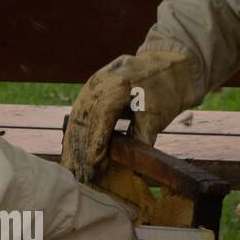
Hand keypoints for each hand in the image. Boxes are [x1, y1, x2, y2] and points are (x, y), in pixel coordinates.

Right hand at [61, 49, 200, 183]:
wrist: (168, 64)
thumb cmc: (166, 91)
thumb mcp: (157, 116)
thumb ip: (141, 139)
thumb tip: (130, 165)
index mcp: (119, 85)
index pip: (100, 118)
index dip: (95, 143)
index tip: (94, 166)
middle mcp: (100, 81)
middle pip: (84, 119)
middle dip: (81, 149)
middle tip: (81, 175)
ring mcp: (93, 83)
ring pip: (77, 117)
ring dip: (73, 144)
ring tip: (71, 168)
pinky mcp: (90, 88)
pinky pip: (78, 112)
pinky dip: (74, 134)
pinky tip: (71, 151)